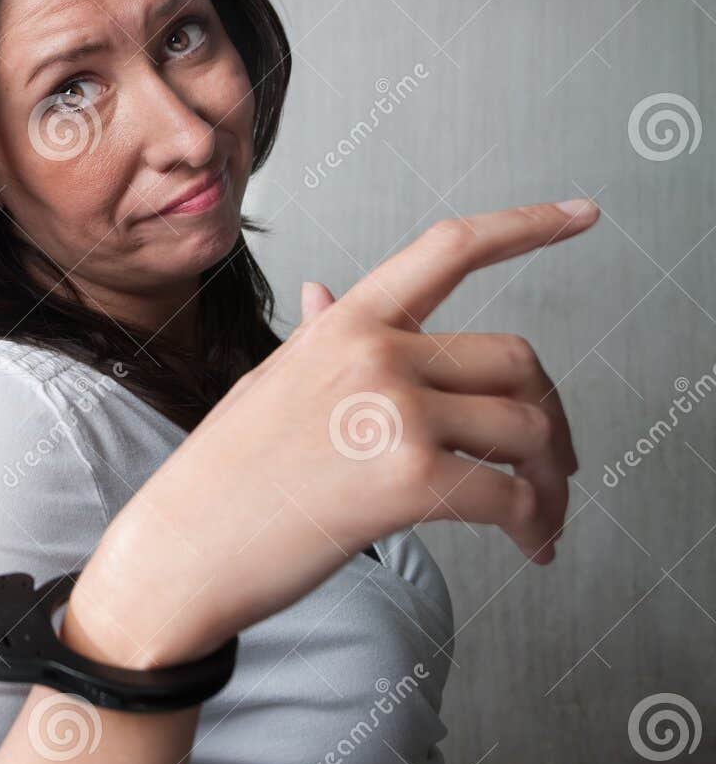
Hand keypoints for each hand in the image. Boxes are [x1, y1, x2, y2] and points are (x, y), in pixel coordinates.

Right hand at [67, 199, 596, 667]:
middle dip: (550, 417)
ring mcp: (393, 413)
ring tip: (541, 517)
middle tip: (554, 464)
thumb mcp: (267, 384)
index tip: (583, 214)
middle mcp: (374, 354)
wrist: (180, 549)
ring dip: (553, 481)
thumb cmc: (220, 477)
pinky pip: (513, 496)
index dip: (527, 225)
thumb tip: (324, 291)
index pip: (449, 249)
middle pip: (517, 359)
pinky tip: (529, 546)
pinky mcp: (408, 479)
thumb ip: (317, 338)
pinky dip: (536, 527)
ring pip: (529, 428)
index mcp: (343, 324)